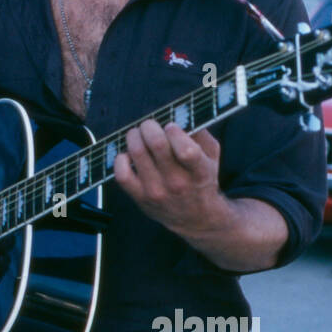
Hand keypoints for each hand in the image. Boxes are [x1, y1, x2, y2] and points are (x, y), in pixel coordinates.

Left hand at [113, 120, 227, 232]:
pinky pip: (121, 174)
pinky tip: (128, 155)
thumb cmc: (202, 180)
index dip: (174, 131)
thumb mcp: (211, 157)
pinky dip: (120, 158)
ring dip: (134, 136)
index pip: (186, 150)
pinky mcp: (140, 198)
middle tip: (149, 125)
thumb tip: (179, 113)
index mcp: (200, 172)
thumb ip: (200, 134)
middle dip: (150, 126)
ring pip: (137, 153)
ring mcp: (157, 191)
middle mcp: (178, 183)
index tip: (171, 126)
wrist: (196, 218)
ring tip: (137, 134)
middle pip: (156, 144)